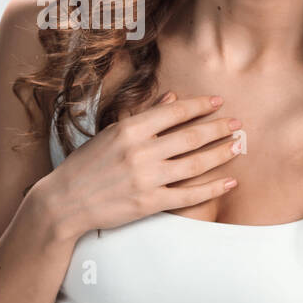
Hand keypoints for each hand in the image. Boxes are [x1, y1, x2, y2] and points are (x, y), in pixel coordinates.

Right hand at [40, 91, 241, 237]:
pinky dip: (212, 188)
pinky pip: (188, 195)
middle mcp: (140, 152)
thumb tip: (172, 98)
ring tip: (237, 146)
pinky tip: (229, 182)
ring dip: (220, 154)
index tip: (219, 101)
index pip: (174, 112)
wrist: (65, 201)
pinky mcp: (149, 203)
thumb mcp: (111, 133)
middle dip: (218, 128)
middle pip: (191, 137)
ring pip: (194, 164)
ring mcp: (145, 179)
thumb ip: (144, 116)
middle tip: (238, 123)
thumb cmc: (86, 165)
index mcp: (129, 129)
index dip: (200, 106)